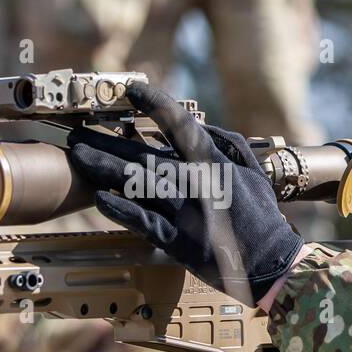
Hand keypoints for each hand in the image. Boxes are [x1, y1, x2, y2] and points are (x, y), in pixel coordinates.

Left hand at [68, 83, 302, 303]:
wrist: (272, 262)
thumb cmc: (261, 214)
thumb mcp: (252, 169)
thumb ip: (226, 142)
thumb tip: (197, 124)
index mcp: (215, 162)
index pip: (180, 123)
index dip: (154, 102)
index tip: (131, 89)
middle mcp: (198, 183)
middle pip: (145, 155)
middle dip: (109, 143)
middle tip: (80, 134)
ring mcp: (187, 213)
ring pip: (138, 185)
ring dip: (104, 169)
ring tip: (79, 158)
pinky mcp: (180, 242)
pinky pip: (144, 222)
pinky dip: (120, 209)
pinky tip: (99, 199)